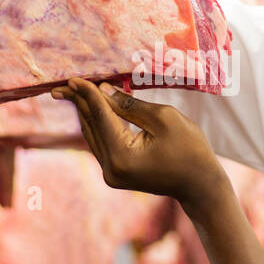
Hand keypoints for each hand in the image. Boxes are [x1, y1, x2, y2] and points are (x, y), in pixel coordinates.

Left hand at [52, 78, 227, 213]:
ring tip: (73, 92)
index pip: (100, 117)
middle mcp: (111, 169)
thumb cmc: (190, 149)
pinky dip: (98, 124)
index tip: (73, 77)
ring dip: (86, 112)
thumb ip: (129, 104)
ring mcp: (111, 174)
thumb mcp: (164, 118)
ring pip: (93, 135)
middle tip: (64, 83)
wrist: (200, 185)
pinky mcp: (115, 174)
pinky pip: (101, 143)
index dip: (87, 94)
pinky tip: (93, 108)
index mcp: (122, 156)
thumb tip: (103, 91)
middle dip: (79, 102)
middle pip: (91, 126)